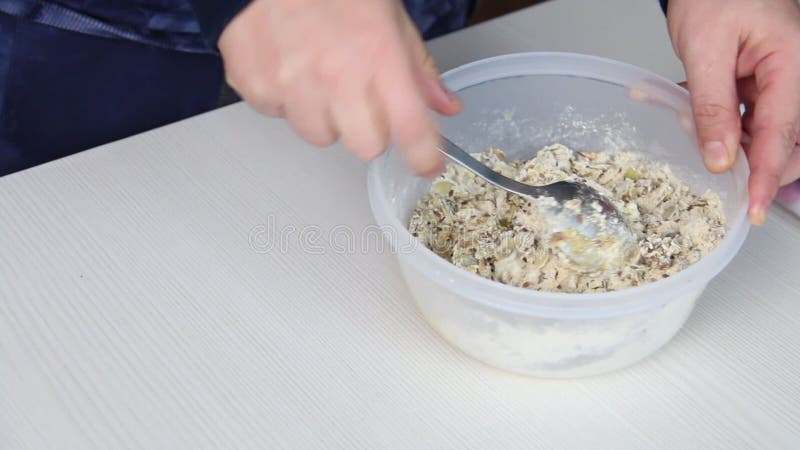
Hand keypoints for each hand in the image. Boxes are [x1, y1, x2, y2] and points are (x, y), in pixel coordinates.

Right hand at [218, 0, 461, 175]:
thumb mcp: (389, 16)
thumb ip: (419, 68)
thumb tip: (444, 105)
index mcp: (377, 55)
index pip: (411, 130)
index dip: (424, 157)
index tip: (427, 164)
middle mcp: (335, 75)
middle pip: (366, 147)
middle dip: (369, 130)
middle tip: (360, 98)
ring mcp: (292, 84)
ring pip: (320, 136)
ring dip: (324, 115)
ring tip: (318, 74)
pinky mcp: (256, 85)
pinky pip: (279, 117)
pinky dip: (286, 99)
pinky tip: (288, 65)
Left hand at [667, 0, 799, 224]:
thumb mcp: (705, 49)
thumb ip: (713, 106)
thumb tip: (721, 159)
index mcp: (790, 63)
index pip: (784, 134)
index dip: (768, 177)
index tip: (754, 209)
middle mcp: (791, 74)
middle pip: (786, 139)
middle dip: (756, 163)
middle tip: (719, 174)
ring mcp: (776, 78)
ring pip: (762, 131)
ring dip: (728, 141)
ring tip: (689, 127)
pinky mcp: (756, 80)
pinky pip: (742, 113)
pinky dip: (714, 120)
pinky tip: (684, 113)